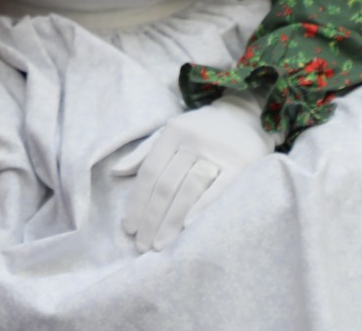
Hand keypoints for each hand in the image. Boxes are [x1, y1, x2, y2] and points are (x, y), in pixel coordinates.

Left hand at [114, 93, 276, 252]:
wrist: (245, 116)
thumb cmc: (201, 130)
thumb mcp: (170, 131)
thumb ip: (144, 152)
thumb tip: (116, 172)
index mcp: (172, 134)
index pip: (149, 172)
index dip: (137, 202)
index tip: (129, 228)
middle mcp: (193, 142)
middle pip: (166, 185)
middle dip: (151, 218)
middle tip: (142, 245)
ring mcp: (218, 154)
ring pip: (188, 190)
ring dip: (172, 220)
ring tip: (160, 244)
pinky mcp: (241, 166)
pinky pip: (219, 191)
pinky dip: (202, 209)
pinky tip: (188, 229)